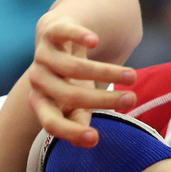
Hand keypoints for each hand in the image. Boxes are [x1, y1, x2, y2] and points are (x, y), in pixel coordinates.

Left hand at [27, 16, 136, 148]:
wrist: (58, 37)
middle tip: (132, 101)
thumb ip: (78, 120)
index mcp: (40, 102)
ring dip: (107, 72)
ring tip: (132, 77)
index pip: (50, 122)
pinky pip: (64, 34)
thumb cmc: (70, 79)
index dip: (71, 131)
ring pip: (74, 67)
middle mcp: (38, 80)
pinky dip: (79, 37)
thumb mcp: (75, 104)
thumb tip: (89, 140)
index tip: (96, 139)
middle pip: (69, 95)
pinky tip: (95, 41)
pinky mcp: (53, 31)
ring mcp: (43, 54)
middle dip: (103, 100)